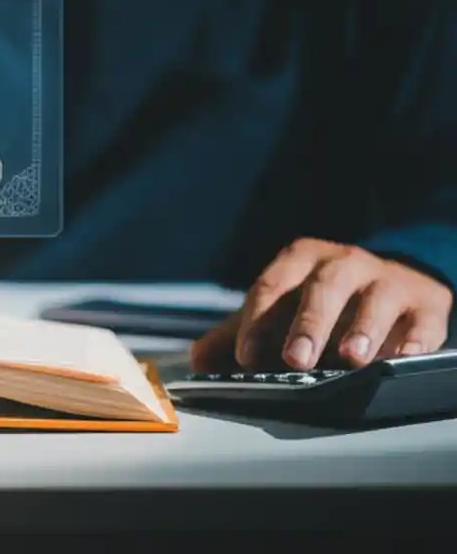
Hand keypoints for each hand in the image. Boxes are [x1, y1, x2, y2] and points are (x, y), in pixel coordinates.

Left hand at [191, 237, 452, 372]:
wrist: (392, 280)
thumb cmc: (322, 300)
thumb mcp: (278, 310)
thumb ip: (236, 333)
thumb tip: (197, 362)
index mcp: (300, 260)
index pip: (272, 286)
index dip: (257, 322)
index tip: (246, 357)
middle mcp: (343, 263)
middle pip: (324, 287)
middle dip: (309, 323)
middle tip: (296, 359)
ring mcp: (387, 280)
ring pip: (375, 299)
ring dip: (362, 329)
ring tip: (351, 359)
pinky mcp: (425, 303)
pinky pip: (421, 321)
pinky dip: (412, 340)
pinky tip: (401, 357)